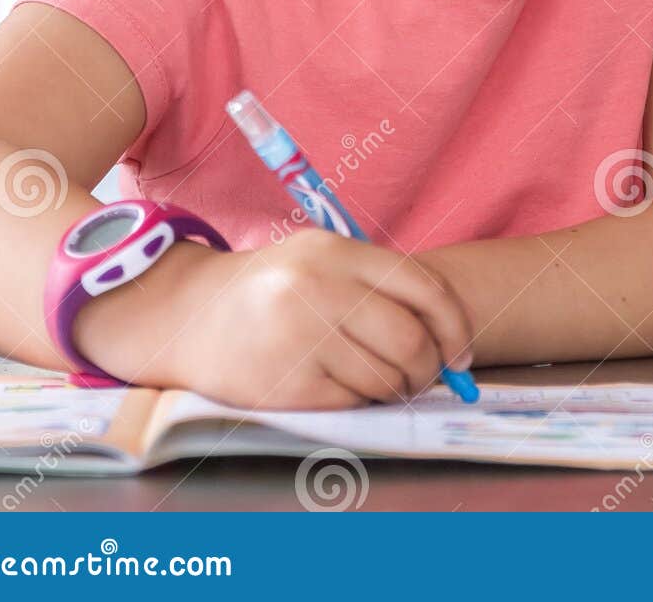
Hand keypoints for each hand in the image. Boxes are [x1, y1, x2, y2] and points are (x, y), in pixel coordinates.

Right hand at [162, 229, 475, 410]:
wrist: (190, 316)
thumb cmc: (271, 291)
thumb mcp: (321, 262)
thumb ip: (379, 286)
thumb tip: (448, 337)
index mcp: (337, 251)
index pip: (423, 288)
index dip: (454, 326)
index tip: (462, 354)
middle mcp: (319, 288)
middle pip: (410, 339)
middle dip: (429, 368)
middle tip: (425, 377)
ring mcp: (301, 335)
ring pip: (385, 377)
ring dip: (395, 388)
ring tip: (380, 381)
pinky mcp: (286, 382)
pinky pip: (351, 401)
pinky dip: (359, 401)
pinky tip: (341, 386)